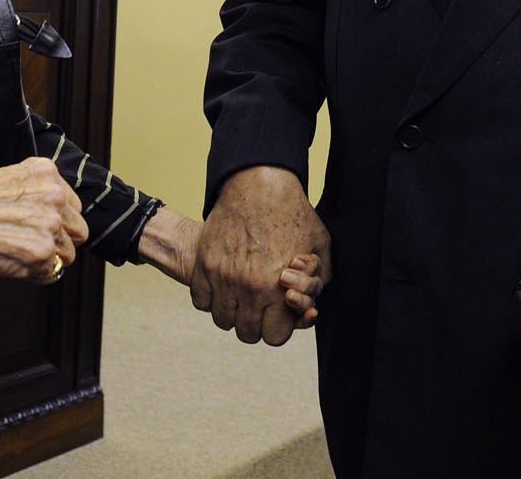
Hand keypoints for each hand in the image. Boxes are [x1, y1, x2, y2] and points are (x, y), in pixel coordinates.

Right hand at [0, 157, 86, 283]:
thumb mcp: (4, 178)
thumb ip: (32, 194)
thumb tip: (48, 219)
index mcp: (45, 174)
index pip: (71, 205)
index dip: (57, 219)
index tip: (38, 226)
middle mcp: (54, 197)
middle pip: (78, 230)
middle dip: (59, 240)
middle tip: (30, 244)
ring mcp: (49, 226)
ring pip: (67, 255)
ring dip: (47, 260)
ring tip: (16, 254)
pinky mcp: (39, 254)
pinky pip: (51, 274)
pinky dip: (35, 275)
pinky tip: (12, 264)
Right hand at [139, 208, 324, 324]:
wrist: (258, 184)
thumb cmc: (292, 213)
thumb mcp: (319, 247)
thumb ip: (319, 281)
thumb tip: (310, 308)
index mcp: (278, 290)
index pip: (275, 336)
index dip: (278, 327)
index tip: (276, 314)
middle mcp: (249, 289)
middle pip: (247, 333)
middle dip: (255, 323)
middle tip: (258, 306)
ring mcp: (223, 277)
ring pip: (222, 320)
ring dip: (232, 312)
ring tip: (240, 296)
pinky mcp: (204, 264)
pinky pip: (201, 301)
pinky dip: (210, 298)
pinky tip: (222, 285)